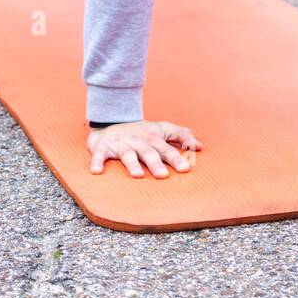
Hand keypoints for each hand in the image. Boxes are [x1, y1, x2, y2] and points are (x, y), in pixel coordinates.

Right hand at [88, 120, 204, 177]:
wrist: (110, 122)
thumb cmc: (141, 131)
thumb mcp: (162, 129)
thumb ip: (181, 135)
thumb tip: (201, 146)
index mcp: (152, 139)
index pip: (166, 149)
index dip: (176, 158)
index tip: (186, 169)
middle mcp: (137, 141)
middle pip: (147, 153)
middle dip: (155, 163)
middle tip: (163, 175)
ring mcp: (120, 144)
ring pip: (126, 155)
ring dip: (131, 164)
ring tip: (137, 175)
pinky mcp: (103, 148)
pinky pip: (99, 155)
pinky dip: (97, 162)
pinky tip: (96, 171)